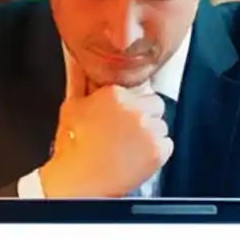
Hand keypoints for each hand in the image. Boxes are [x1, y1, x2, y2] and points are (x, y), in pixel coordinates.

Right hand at [39, 81, 172, 197]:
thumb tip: (77, 59)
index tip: (123, 115)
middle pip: (156, 105)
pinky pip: (168, 145)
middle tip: (128, 131)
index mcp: (116, 93)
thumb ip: (78, 78)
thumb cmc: (72, 146)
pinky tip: (138, 156)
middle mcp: (136, 109)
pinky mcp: (158, 152)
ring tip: (131, 146)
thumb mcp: (71, 105)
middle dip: (145, 116)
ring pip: (162, 125)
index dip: (132, 104)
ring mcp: (150, 131)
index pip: (140, 89)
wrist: (78, 180)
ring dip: (151, 134)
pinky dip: (157, 151)